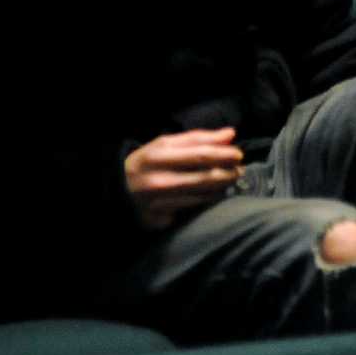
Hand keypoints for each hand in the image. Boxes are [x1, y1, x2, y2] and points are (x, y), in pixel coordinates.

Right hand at [124, 127, 243, 228]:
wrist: (116, 190)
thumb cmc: (147, 162)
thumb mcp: (165, 144)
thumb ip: (198, 139)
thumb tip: (231, 134)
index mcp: (158, 156)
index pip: (200, 155)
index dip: (224, 155)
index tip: (239, 154)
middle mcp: (158, 180)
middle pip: (205, 178)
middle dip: (229, 173)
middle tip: (239, 170)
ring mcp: (158, 203)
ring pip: (202, 197)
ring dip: (222, 188)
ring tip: (230, 180)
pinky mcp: (159, 220)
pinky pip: (192, 211)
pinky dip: (207, 202)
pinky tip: (213, 195)